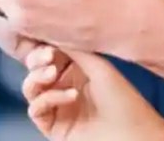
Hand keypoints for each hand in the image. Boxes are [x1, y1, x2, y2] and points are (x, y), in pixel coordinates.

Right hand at [23, 44, 163, 140]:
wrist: (133, 134)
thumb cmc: (124, 101)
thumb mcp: (99, 67)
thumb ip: (74, 50)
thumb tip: (53, 32)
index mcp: (77, 69)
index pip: (50, 53)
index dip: (44, 44)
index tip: (45, 37)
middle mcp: (64, 85)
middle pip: (35, 68)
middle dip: (36, 59)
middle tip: (47, 55)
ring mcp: (57, 106)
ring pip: (31, 87)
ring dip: (38, 77)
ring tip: (53, 73)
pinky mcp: (52, 126)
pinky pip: (36, 109)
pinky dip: (49, 98)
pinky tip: (70, 95)